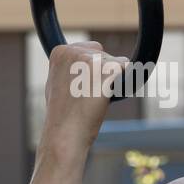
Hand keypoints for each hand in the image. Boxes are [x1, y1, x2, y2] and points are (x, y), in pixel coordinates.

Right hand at [40, 41, 130, 156]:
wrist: (65, 133)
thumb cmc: (62, 115)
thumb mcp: (56, 83)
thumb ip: (68, 67)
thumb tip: (83, 62)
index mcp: (60, 51)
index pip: (88, 49)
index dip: (90, 70)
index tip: (81, 86)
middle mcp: (74, 51)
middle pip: (102, 53)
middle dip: (102, 71)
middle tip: (88, 94)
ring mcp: (90, 59)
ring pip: (115, 62)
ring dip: (111, 80)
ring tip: (94, 99)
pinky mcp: (107, 70)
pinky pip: (127, 69)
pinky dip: (123, 83)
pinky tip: (106, 97)